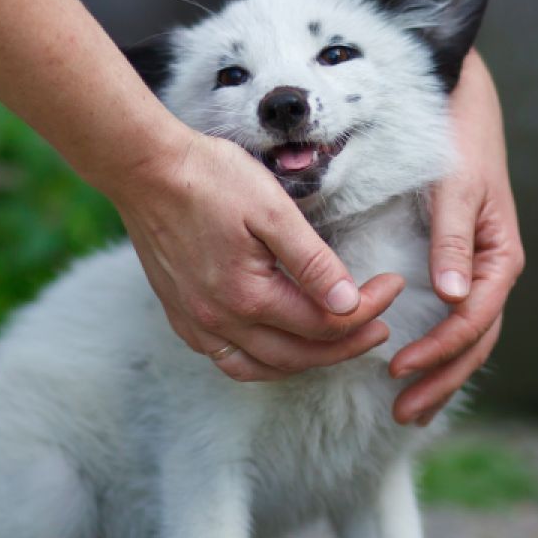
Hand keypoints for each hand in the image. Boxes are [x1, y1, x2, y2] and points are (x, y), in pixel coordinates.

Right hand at [114, 126, 404, 381]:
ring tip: (339, 342)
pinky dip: (264, 361)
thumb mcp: (273, 210)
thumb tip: (349, 303)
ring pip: (264, 367)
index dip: (367, 309)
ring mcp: (197, 323)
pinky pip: (229, 360)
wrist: (145, 169)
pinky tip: (282, 345)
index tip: (393, 285)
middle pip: (300, 354)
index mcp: (248, 295)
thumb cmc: (211, 179)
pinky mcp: (181, 317)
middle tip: (381, 324)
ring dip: (308, 360)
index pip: (325, 322)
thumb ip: (313, 261)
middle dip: (348, 344)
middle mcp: (220, 321)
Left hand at [388, 56, 523, 423]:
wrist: (460, 104)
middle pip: (475, 342)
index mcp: (501, 257)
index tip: (399, 368)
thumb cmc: (459, 142)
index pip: (474, 319)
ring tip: (407, 410)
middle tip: (402, 412)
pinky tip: (414, 373)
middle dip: (441, 379)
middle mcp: (493, 272)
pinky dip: (437, 351)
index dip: (440, 349)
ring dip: (441, 376)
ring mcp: (477, 273)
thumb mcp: (457, 188)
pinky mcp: (458, 269)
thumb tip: (453, 296)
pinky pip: (454, 321)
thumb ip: (454, 240)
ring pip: (468, 339)